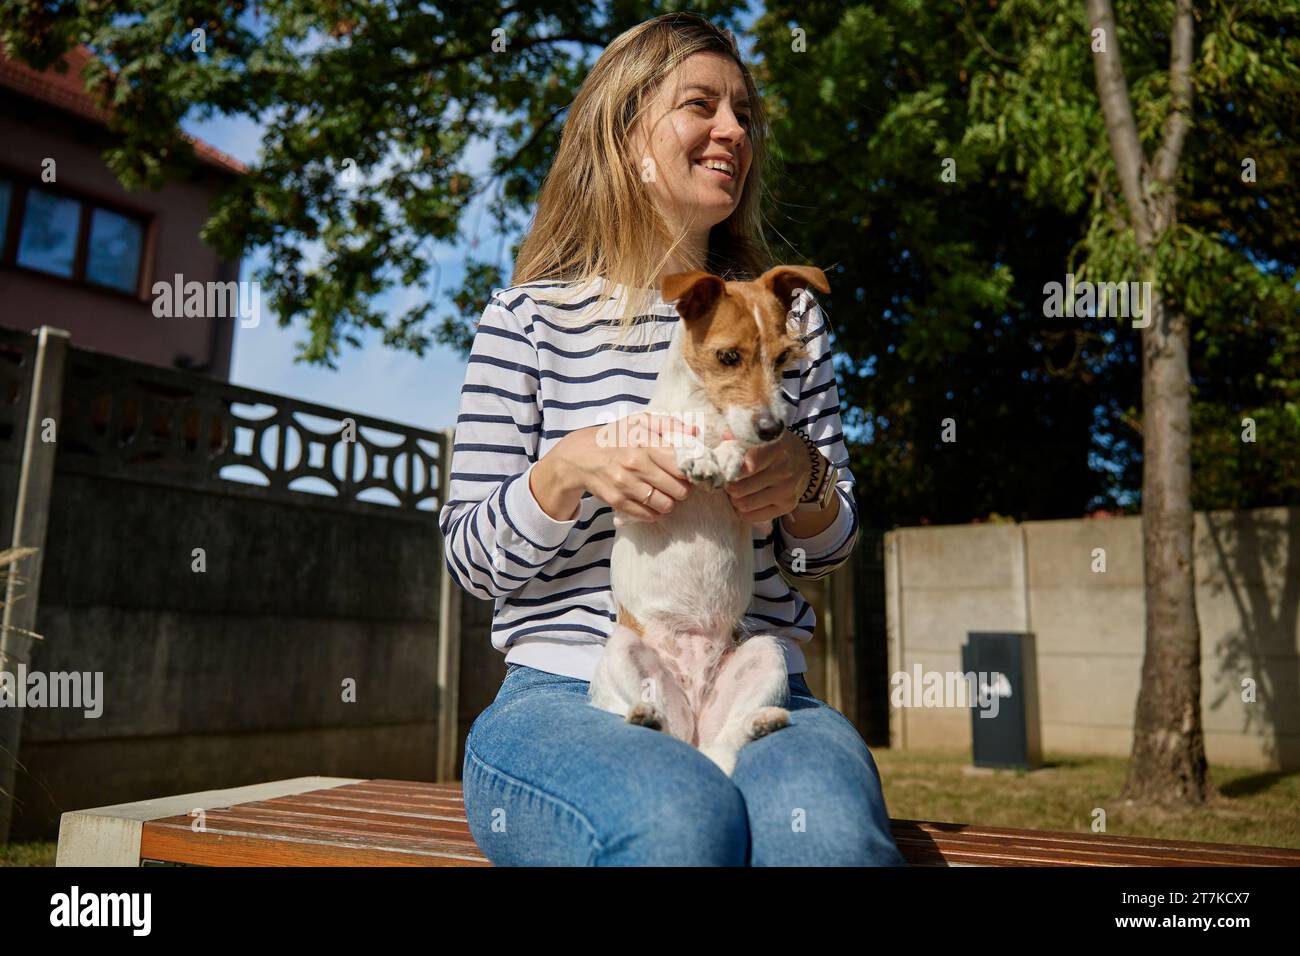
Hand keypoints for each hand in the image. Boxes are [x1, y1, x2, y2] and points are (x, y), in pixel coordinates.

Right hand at [554, 412, 696, 522]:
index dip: (691, 471)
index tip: (691, 472)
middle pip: (678, 489)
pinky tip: (651, 502)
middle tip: (679, 484)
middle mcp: (635, 465)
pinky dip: (654, 511)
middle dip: (683, 489)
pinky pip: (648, 515)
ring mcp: (626, 485)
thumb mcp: (638, 422)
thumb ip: (668, 424)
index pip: (681, 465)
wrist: (579, 456)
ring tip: (666, 493)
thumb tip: (695, 433)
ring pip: (666, 504)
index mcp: (644, 443)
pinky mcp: (617, 501)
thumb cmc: (614, 437)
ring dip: (670, 501)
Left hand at [717, 428, 812, 523]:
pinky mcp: (787, 506)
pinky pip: (752, 517)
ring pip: (743, 504)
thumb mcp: (763, 434)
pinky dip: (743, 511)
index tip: (724, 468)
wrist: (805, 460)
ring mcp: (787, 491)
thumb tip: (724, 435)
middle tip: (728, 480)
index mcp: (776, 449)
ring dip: (734, 499)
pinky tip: (746, 499)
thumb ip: (742, 435)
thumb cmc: (776, 446)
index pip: (748, 465)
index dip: (730, 469)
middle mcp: (783, 471)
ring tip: (737, 489)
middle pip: (739, 489)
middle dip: (728, 486)